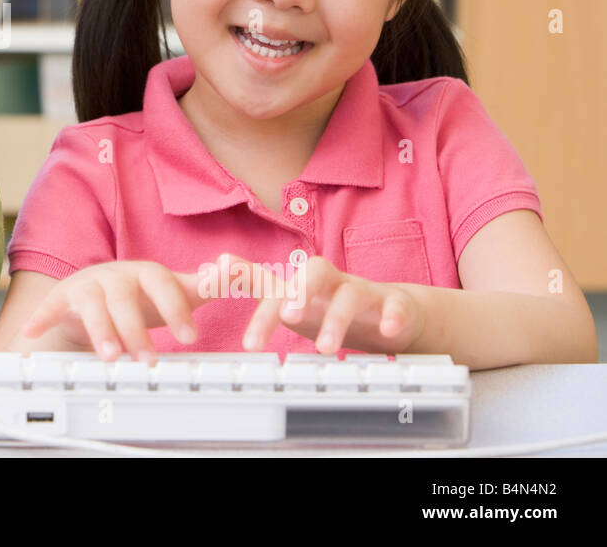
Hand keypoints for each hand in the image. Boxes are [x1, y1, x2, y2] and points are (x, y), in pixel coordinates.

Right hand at [18, 255, 260, 361]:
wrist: (91, 296)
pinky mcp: (62, 298)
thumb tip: (235, 269)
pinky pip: (50, 307)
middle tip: (148, 359)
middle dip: (137, 329)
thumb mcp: (171, 290)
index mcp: (145, 273)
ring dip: (101, 330)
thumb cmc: (137, 296)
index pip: (162, 282)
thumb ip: (203, 284)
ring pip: (92, 305)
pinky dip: (41, 319)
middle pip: (125, 298)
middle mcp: (115, 275)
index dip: (175, 307)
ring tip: (112, 357)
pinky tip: (32, 334)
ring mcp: (87, 285)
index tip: (189, 336)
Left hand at [243, 254, 424, 354]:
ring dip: (337, 318)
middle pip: (314, 272)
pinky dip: (390, 317)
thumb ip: (254, 281)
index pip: (273, 284)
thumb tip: (217, 263)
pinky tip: (385, 332)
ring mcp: (362, 291)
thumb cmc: (328, 302)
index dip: (253, 300)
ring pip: (350, 294)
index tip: (240, 325)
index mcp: (301, 282)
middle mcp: (330, 282)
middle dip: (300, 292)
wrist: (388, 308)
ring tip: (325, 347)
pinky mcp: (393, 303)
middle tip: (287, 317)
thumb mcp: (288, 294)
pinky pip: (394, 305)